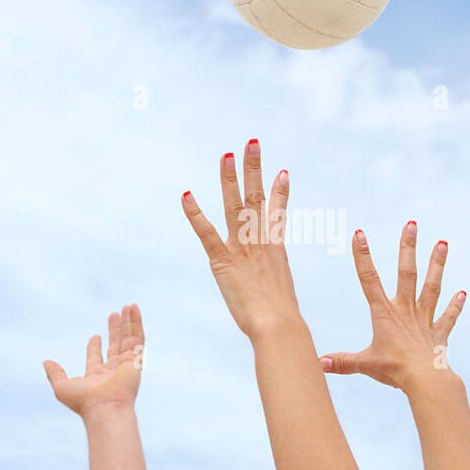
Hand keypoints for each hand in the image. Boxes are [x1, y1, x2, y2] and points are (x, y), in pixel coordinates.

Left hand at [43, 305, 143, 417]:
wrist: (104, 407)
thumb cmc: (83, 401)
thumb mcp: (62, 387)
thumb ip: (55, 374)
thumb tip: (46, 362)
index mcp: (97, 376)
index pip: (97, 358)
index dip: (94, 347)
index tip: (95, 336)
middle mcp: (113, 370)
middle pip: (115, 345)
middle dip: (115, 330)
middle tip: (114, 314)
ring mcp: (126, 364)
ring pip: (129, 338)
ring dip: (128, 322)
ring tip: (127, 306)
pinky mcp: (136, 359)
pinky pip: (138, 337)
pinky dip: (136, 322)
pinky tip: (133, 309)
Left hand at [182, 140, 299, 338]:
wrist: (277, 325)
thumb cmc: (281, 320)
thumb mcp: (282, 293)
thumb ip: (276, 283)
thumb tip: (282, 295)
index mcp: (275, 248)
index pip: (277, 212)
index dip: (280, 190)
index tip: (282, 171)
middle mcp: (260, 242)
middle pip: (257, 197)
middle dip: (254, 169)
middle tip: (252, 144)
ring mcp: (242, 249)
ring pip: (235, 205)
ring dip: (230, 178)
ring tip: (228, 154)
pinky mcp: (223, 261)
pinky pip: (207, 232)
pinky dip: (196, 214)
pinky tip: (187, 195)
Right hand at [319, 224, 465, 393]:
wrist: (425, 380)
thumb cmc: (394, 371)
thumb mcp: (363, 364)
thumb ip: (341, 362)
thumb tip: (317, 363)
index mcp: (384, 314)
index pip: (369, 280)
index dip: (363, 256)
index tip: (359, 234)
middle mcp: (405, 310)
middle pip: (406, 273)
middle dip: (407, 247)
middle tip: (411, 224)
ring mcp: (424, 320)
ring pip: (431, 287)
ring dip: (436, 265)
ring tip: (442, 243)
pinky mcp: (439, 334)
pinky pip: (448, 317)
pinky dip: (455, 306)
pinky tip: (463, 293)